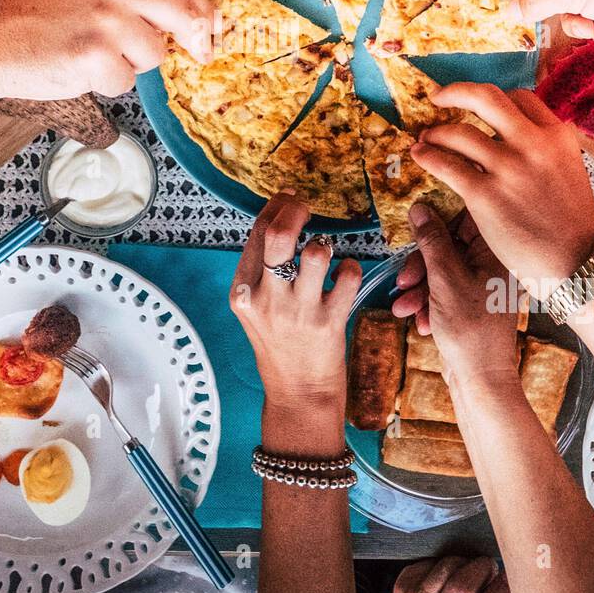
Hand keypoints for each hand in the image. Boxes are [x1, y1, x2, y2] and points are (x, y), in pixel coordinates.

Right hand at [0, 0, 213, 97]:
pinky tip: (77, 68)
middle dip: (192, 39)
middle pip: (186, 15)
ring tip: (92, 54)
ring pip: (155, 54)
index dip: (202, 10)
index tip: (212, 29)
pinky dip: (106, 84)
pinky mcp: (96, 56)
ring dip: (131, 64)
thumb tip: (192, 18)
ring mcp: (108, 20)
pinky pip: (126, 82)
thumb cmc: (34, 15)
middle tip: (197, 53)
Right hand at [229, 194, 360, 409]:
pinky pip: (347, 275)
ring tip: (325, 256)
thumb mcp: (257, 309)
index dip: (277, 206)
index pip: (257, 233)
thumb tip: (282, 218)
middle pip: (278, 235)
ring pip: (315, 253)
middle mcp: (265, 300)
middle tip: (307, 207)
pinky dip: (350, 268)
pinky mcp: (328, 323)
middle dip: (296, 210)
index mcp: (243, 292)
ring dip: (324, 245)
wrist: (298, 395)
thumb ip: (263, 271)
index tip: (291, 197)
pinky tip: (344, 276)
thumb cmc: (280, 347)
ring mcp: (297, 312)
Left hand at [365, 557, 515, 592]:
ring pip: (446, 569)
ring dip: (467, 562)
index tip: (511, 577)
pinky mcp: (404, 583)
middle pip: (461, 589)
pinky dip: (449, 561)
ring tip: (474, 568)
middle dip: (482, 570)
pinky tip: (453, 570)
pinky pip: (433, 562)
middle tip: (492, 566)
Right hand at [391, 207, 521, 395]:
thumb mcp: (445, 279)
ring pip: (441, 270)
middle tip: (404, 279)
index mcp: (495, 253)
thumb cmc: (472, 331)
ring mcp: (480, 286)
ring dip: (419, 288)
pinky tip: (421, 322)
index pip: (465, 219)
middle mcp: (491, 266)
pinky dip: (428, 303)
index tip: (413, 222)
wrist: (481, 379)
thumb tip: (420, 207)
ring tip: (404, 307)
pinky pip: (443, 291)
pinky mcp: (469, 304)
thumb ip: (431, 241)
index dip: (437, 220)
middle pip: (447, 246)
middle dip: (420, 264)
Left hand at [410, 83, 593, 290]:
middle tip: (438, 97)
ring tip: (426, 138)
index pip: (520, 98)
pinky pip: (446, 165)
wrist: (578, 261)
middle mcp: (532, 144)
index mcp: (557, 135)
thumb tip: (517, 137)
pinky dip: (428, 157)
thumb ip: (545, 149)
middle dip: (456, 92)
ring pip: (458, 133)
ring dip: (436, 132)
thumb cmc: (573, 223)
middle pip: (485, 98)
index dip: (496, 100)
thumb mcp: (569, 169)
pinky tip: (420, 156)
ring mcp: (507, 168)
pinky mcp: (485, 195)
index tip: (479, 107)